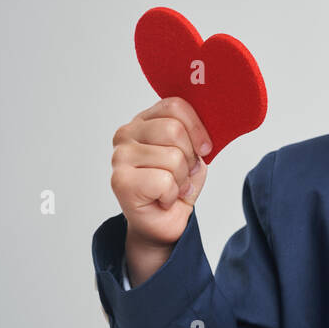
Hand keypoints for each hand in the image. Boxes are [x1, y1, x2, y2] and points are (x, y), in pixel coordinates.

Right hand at [110, 96, 212, 249]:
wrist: (164, 222)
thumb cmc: (177, 185)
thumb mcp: (193, 154)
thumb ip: (194, 135)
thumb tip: (208, 126)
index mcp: (144, 121)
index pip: (174, 105)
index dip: (197, 128)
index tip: (204, 148)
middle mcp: (126, 134)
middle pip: (174, 130)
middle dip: (189, 158)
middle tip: (183, 174)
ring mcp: (120, 157)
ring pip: (172, 157)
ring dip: (181, 179)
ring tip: (172, 187)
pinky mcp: (120, 182)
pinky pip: (163, 181)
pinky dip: (172, 194)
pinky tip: (162, 198)